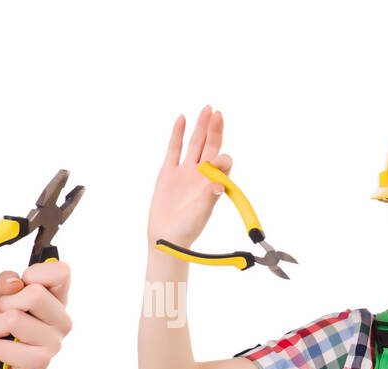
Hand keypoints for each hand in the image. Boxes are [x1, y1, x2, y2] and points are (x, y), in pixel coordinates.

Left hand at [0, 261, 71, 368]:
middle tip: (5, 320)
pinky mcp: (40, 363)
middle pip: (35, 294)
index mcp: (56, 301)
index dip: (36, 273)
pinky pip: (1, 346)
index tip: (21, 286)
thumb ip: (4, 282)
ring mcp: (54, 344)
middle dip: (6, 304)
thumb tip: (15, 283)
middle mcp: (62, 321)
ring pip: (13, 319)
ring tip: (0, 339)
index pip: (62, 272)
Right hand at [147, 105, 232, 247]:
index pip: (222, 163)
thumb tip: (218, 185)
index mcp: (212, 184)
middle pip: (211, 146)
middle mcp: (201, 175)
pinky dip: (177, 134)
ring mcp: (184, 172)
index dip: (222, 158)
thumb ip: (208, 197)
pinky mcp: (168, 172)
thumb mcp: (199, 214)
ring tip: (208, 109)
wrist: (165, 238)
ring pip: (195, 143)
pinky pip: (174, 149)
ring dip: (201, 127)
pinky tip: (182, 118)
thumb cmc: (186, 230)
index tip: (220, 160)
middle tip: (217, 113)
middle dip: (215, 130)